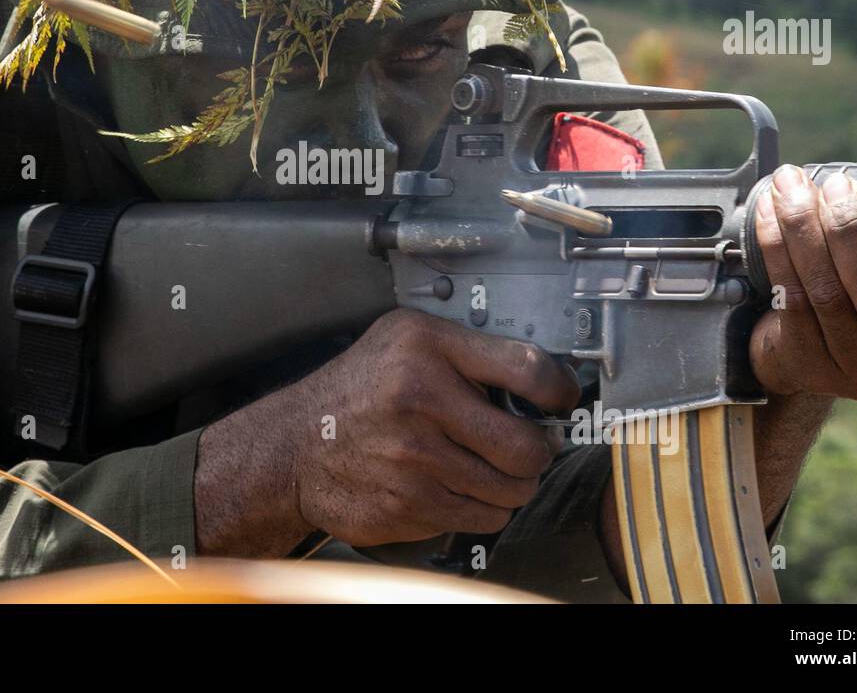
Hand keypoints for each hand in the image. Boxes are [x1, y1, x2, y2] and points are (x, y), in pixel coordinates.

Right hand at [287, 309, 578, 545]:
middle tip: (529, 445)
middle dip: (537, 451)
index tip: (561, 400)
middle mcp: (419, 401)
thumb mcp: (403, 340)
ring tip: (489, 467)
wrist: (295, 446)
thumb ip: (467, 351)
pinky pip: (481, 518)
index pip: (527, 369)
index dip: (559, 390)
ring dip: (512, 484)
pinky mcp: (409, 505)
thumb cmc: (357, 390)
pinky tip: (458, 486)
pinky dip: (481, 508)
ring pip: (511, 490)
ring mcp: (414, 460)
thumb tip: (544, 379)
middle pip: (526, 446)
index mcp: (425, 349)